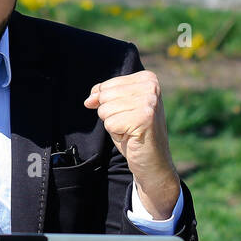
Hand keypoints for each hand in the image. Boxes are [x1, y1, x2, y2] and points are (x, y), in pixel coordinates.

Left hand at [83, 70, 179, 219]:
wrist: (152, 161)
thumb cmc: (134, 133)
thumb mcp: (118, 108)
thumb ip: (103, 96)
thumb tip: (88, 100)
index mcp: (147, 79)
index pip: (106, 86)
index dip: (109, 104)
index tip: (128, 114)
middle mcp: (151, 87)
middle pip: (105, 96)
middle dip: (111, 114)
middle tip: (129, 124)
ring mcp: (149, 102)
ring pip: (105, 109)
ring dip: (113, 124)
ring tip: (130, 130)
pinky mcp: (144, 118)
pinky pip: (110, 123)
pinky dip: (116, 134)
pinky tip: (131, 137)